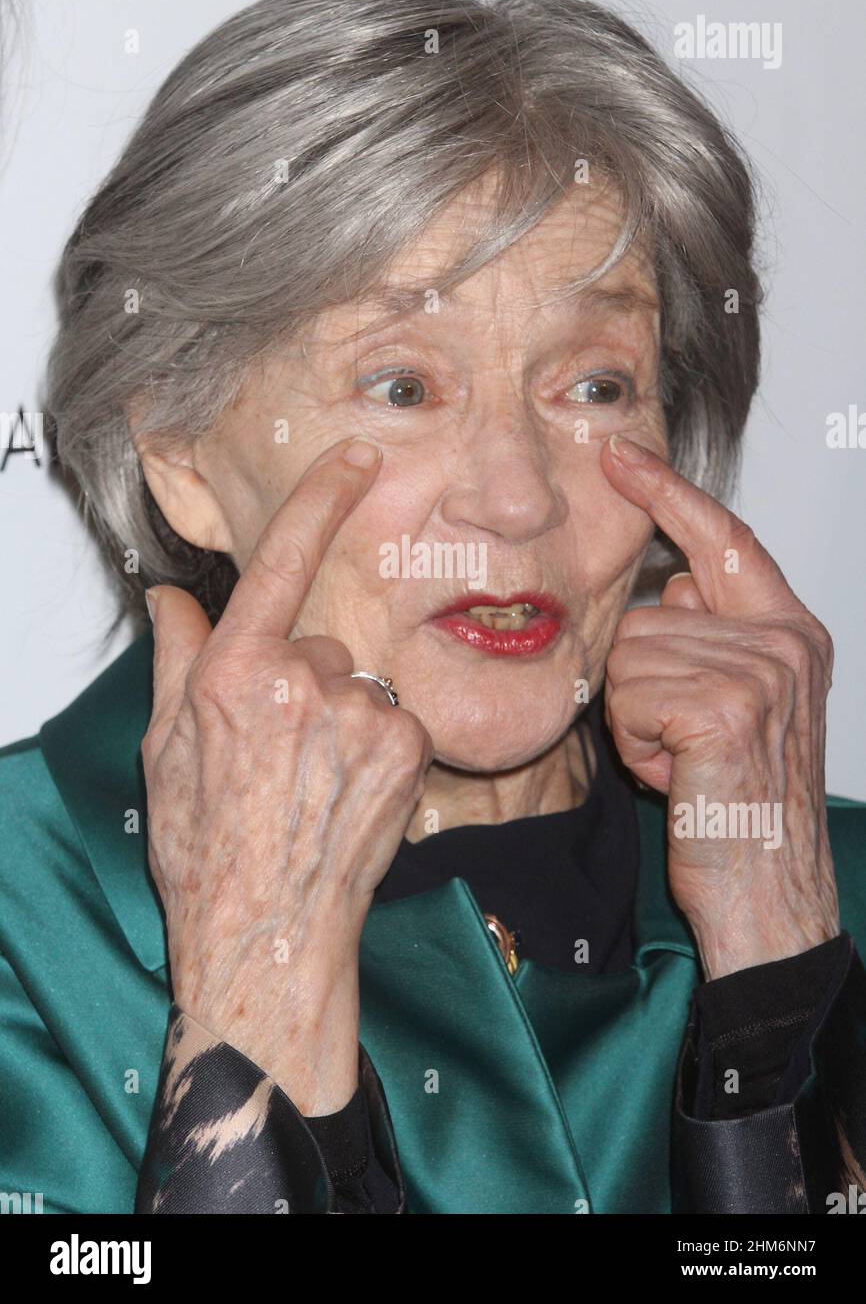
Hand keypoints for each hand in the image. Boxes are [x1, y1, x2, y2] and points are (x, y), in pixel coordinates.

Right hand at [141, 436, 433, 1112]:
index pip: (283, 561)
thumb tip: (173, 597)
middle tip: (280, 752)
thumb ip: (178, 658)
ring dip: (343, 716)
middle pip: (318, 642)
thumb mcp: (166, 749)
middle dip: (304, 680)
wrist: (268, 935)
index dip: (321, 499)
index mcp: (235, 672)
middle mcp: (302, 683)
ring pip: (358, 683)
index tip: (356, 457)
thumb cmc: (207, 851)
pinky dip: (378, 744)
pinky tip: (348, 792)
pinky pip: (394, 717)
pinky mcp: (407, 746)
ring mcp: (362, 713)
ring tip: (313, 782)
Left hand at [601, 434, 839, 978]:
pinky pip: (627, 696)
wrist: (768, 894)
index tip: (621, 456)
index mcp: (790, 632)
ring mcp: (759, 670)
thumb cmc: (739, 806)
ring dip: (636, 720)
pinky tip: (677, 777)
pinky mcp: (724, 707)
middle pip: (646, 615)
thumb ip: (707, 637)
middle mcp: (783, 641)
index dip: (670, 493)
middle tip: (684, 745)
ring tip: (684, 763)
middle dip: (641, 685)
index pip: (722, 539)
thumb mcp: (732, 707)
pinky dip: (634, 745)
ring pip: (627, 655)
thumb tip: (669, 583)